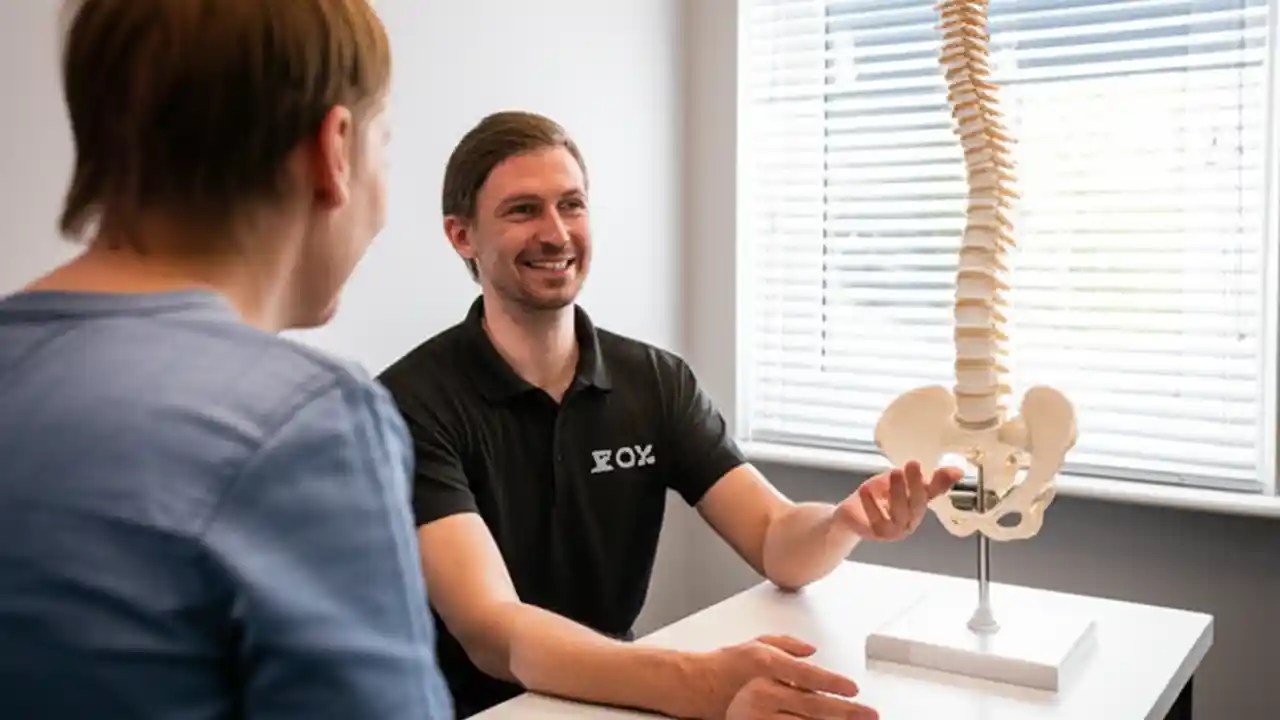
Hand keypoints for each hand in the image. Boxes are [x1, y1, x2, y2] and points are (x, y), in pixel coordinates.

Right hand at [691, 635, 875, 719]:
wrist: (698, 688)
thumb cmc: (727, 666)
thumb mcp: (758, 645)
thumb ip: (788, 646)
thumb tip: (812, 652)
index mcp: (768, 668)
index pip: (810, 678)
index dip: (835, 685)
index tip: (854, 689)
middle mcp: (765, 694)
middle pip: (815, 707)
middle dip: (847, 712)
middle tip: (869, 714)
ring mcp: (761, 717)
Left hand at [835, 460, 961, 540]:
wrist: (853, 513)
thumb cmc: (880, 496)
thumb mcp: (901, 482)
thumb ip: (925, 478)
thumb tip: (958, 471)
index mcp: (919, 507)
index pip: (933, 494)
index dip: (941, 483)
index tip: (952, 471)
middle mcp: (910, 521)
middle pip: (917, 505)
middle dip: (916, 484)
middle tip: (913, 464)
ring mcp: (895, 530)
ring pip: (900, 513)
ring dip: (898, 492)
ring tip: (894, 473)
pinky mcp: (877, 534)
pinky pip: (877, 521)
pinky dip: (872, 505)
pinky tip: (865, 490)